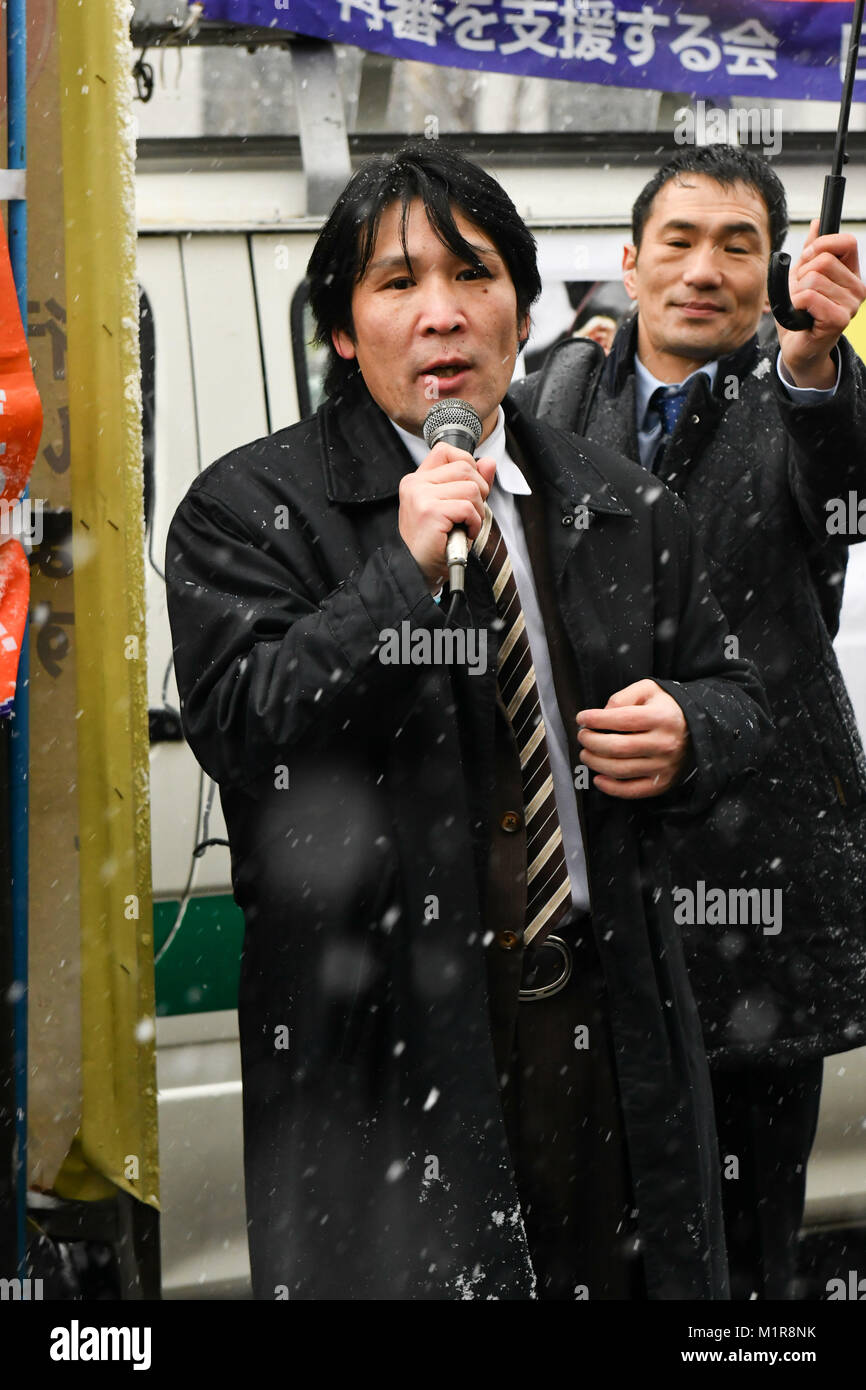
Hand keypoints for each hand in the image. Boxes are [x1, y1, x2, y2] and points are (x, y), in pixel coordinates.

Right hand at [398, 445, 496, 590]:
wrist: (419, 570)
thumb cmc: (435, 543)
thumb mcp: (455, 507)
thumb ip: (471, 482)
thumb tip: (489, 461)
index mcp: (418, 480)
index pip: (446, 450)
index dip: (467, 464)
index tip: (469, 488)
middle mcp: (416, 484)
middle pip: (465, 467)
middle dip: (479, 491)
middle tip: (471, 514)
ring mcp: (421, 496)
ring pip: (470, 487)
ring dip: (478, 510)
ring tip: (466, 525)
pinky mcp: (430, 511)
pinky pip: (468, 507)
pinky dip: (474, 523)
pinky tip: (464, 533)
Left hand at [577, 679, 688, 799]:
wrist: (697, 727)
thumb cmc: (667, 707)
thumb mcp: (649, 690)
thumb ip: (624, 697)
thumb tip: (603, 712)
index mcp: (661, 718)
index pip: (621, 720)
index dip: (596, 720)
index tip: (582, 718)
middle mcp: (664, 744)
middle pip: (617, 747)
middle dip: (591, 742)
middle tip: (583, 736)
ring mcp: (664, 766)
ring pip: (620, 770)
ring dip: (595, 763)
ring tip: (586, 754)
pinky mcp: (662, 782)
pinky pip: (632, 790)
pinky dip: (611, 788)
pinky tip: (598, 778)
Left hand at [777, 220, 865, 387]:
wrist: (797, 348)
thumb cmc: (800, 313)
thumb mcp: (802, 276)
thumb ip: (812, 250)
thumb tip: (817, 223)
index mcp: (852, 273)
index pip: (847, 242)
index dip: (821, 245)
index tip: (807, 259)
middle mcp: (857, 288)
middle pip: (823, 260)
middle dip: (802, 275)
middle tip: (802, 293)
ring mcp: (851, 305)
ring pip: (813, 279)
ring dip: (797, 292)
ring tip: (802, 307)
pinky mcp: (840, 320)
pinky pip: (809, 296)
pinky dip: (796, 304)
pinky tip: (801, 316)